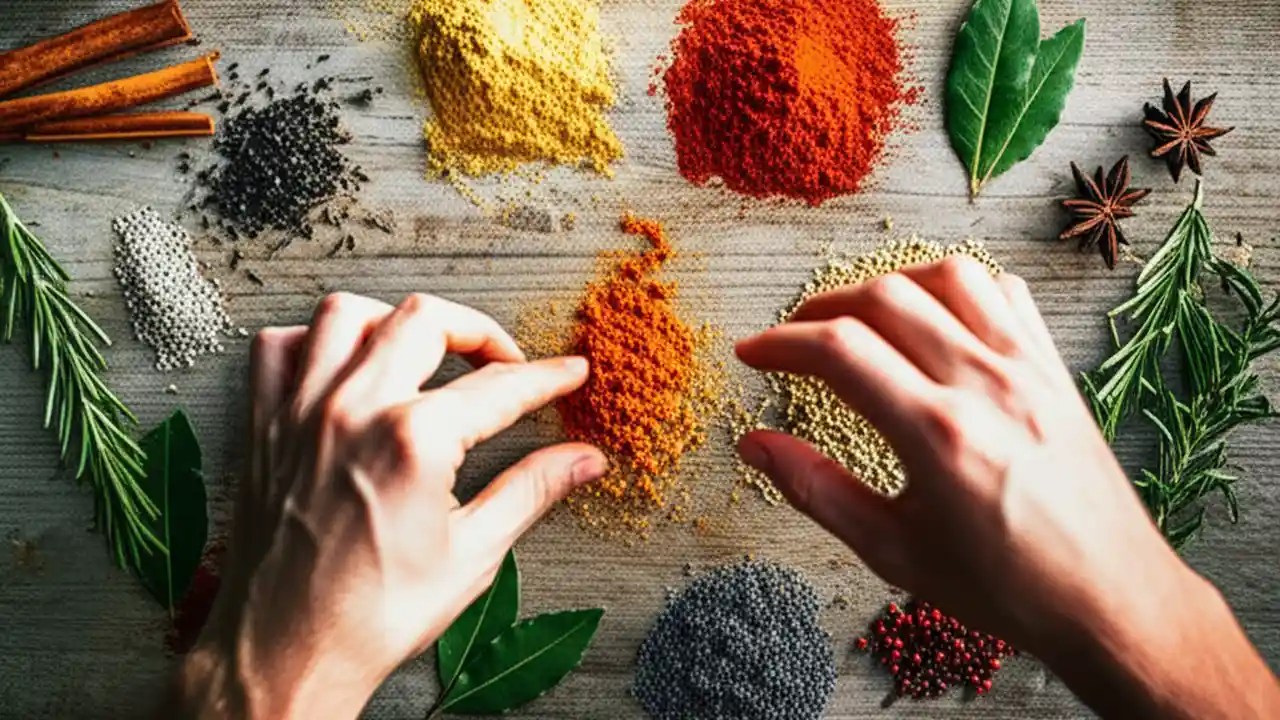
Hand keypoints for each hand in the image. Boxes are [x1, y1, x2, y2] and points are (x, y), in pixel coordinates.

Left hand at [173, 293, 606, 719]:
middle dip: (479, 332)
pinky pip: (278, 348)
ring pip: (347, 314)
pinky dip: (313, 341)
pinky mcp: (263, 425)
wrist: (288, 652)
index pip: (499, 387)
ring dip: (397, 320)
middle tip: (504, 363)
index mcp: (413, 441)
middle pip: (426, 320)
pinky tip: (345, 365)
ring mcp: (300, 411)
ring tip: (427, 349)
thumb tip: (584, 460)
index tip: (569, 373)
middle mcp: (353, 410)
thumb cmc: (372, 615)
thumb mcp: (472, 554)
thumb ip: (532, 491)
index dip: (546, 377)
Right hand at [735, 257, 1277, 717]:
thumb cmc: (1007, 587)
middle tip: (792, 339)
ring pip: (946, 277)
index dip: (781, 343)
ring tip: (857, 316)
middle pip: (885, 298)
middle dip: (821, 309)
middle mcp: (985, 385)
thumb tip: (755, 445)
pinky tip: (934, 315)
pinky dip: (956, 286)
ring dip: (888, 284)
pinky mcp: (1054, 369)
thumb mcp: (894, 552)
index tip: (752, 353)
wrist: (1111, 600)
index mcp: (938, 434)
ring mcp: (1027, 369)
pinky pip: (1003, 293)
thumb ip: (817, 490)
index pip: (840, 351)